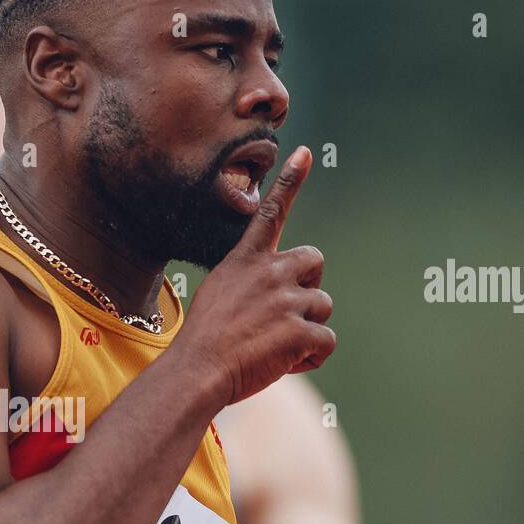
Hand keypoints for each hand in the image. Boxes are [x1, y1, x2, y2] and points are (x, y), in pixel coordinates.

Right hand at [186, 147, 335, 405]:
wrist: (197, 370)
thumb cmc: (202, 342)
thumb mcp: (217, 296)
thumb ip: (249, 285)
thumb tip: (275, 298)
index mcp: (245, 261)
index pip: (271, 212)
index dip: (290, 181)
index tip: (307, 153)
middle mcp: (270, 272)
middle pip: (314, 263)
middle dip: (307, 287)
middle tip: (282, 314)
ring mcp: (287, 300)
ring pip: (322, 306)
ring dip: (306, 328)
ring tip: (274, 346)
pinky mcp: (300, 330)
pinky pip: (326, 340)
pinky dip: (311, 356)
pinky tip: (285, 363)